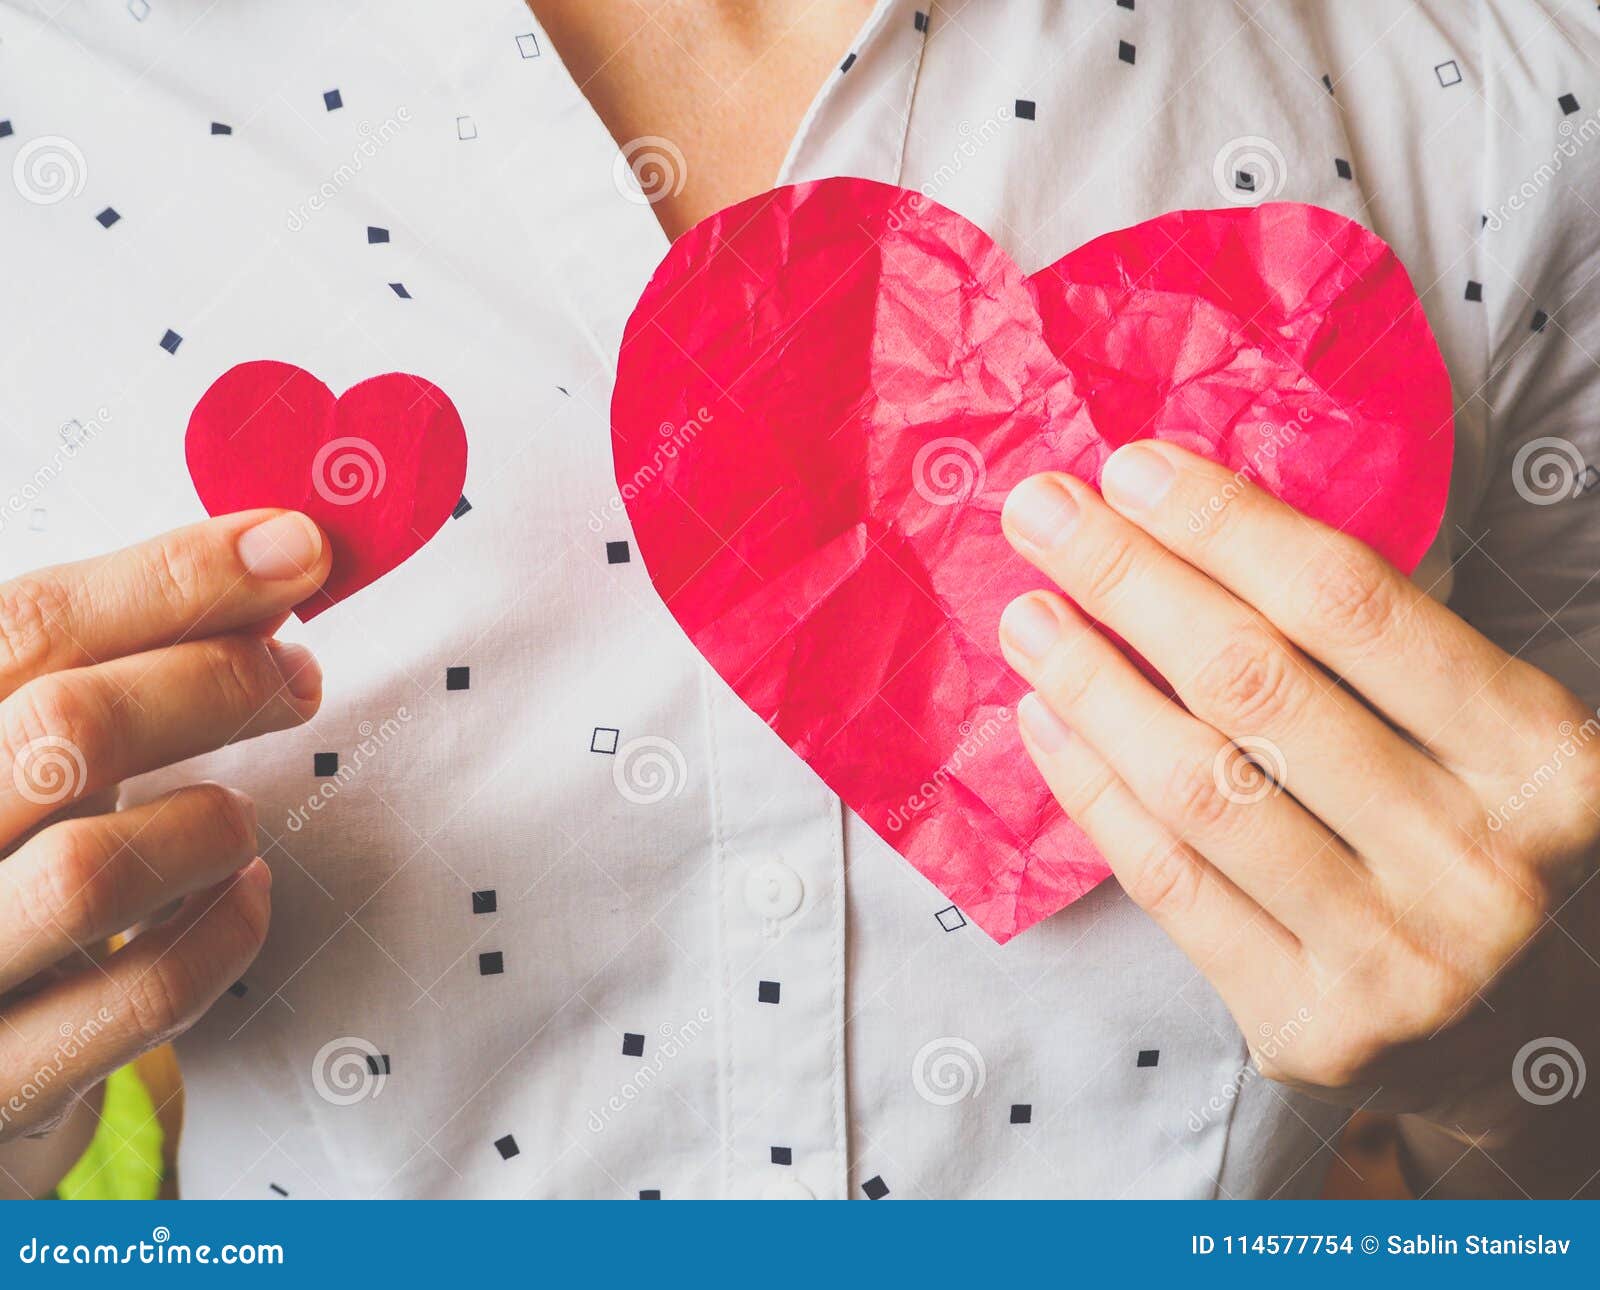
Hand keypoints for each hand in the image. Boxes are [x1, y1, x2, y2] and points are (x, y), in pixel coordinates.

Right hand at [0, 511, 327, 1161]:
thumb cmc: (1, 853)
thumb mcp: (30, 736)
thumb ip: (121, 656)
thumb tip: (271, 563)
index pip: (27, 623)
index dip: (176, 575)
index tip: (295, 547)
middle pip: (66, 731)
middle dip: (214, 683)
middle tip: (298, 676)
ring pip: (98, 871)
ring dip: (212, 823)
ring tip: (235, 817)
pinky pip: (143, 996)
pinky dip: (227, 932)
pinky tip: (244, 893)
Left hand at [999, 442, 1598, 1195]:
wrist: (1511, 1027)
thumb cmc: (1464, 832)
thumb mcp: (1469, 725)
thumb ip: (1364, 643)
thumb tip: (1184, 519)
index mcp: (1540, 758)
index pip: (1349, 605)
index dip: (1225, 527)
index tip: (1128, 469)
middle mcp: (1478, 861)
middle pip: (1255, 685)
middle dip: (1129, 581)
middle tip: (1040, 515)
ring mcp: (1397, 959)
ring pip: (1199, 788)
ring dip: (1092, 684)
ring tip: (1027, 615)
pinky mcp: (1311, 1027)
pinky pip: (1169, 884)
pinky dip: (1094, 791)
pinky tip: (1046, 721)